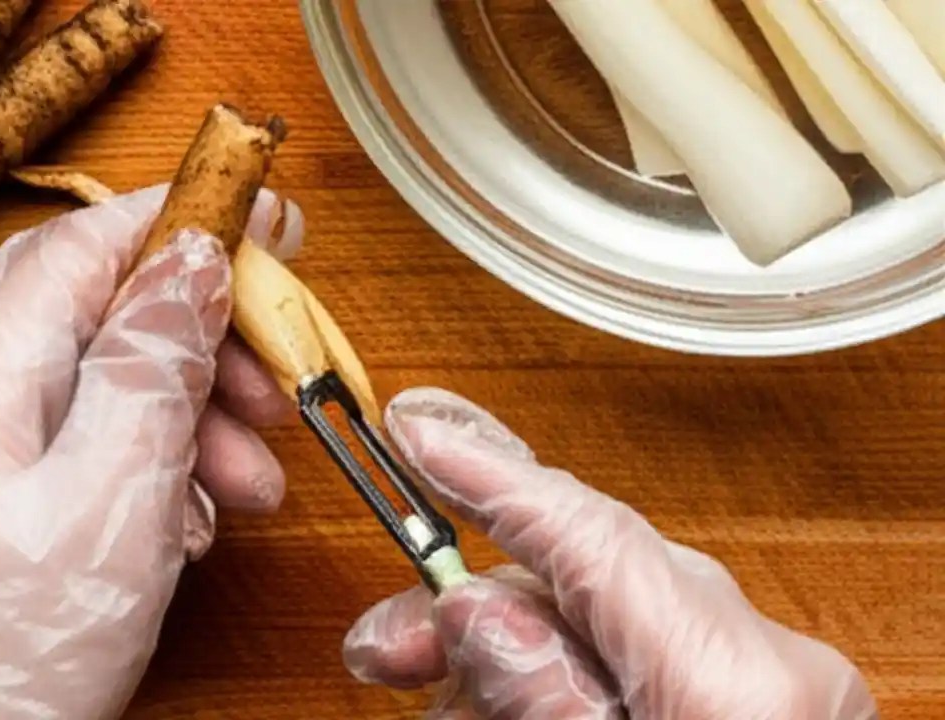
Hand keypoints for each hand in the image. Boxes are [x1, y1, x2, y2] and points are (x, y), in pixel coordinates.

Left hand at [0, 185, 301, 718]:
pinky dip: (141, 467)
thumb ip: (151, 366)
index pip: (78, 248)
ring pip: (89, 388)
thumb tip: (192, 261)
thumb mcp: (112, 499)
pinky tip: (186, 519)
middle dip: (196, 344)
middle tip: (275, 385)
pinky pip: (71, 449)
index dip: (178, 224)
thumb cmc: (5, 662)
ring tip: (248, 483)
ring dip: (182, 417)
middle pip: (89, 317)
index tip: (264, 222)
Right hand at [343, 388, 877, 719]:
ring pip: (607, 614)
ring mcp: (777, 684)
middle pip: (593, 575)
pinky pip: (641, 655)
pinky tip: (513, 712)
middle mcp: (776, 670)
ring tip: (437, 697)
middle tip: (385, 646)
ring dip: (510, 653)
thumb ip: (541, 703)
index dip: (491, 473)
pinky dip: (564, 679)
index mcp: (742, 693)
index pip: (594, 539)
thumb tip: (476, 610)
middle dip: (475, 602)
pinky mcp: (760, 703)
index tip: (418, 432)